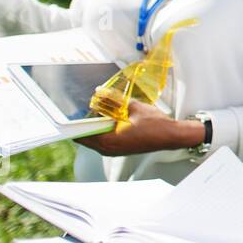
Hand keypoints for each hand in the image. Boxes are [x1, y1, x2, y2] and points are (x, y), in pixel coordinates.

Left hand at [76, 101, 202, 155]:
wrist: (172, 136)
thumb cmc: (156, 125)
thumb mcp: (134, 107)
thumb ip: (114, 99)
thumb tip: (100, 92)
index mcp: (109, 141)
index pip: (81, 135)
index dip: (74, 124)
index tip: (70, 113)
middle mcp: (109, 149)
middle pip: (86, 137)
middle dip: (84, 123)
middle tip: (86, 108)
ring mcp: (114, 150)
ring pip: (95, 138)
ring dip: (95, 126)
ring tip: (99, 110)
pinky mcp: (121, 148)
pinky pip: (105, 139)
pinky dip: (104, 129)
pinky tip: (110, 117)